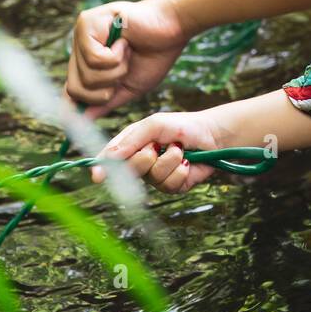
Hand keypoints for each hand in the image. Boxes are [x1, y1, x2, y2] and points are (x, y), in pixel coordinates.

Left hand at [64, 0, 186, 116]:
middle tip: (123, 72)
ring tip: (126, 53)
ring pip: (85, 75)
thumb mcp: (127, 87)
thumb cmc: (154, 54)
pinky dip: (115, 58)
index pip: (71, 92)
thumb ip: (104, 103)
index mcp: (86, 60)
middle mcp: (78, 46)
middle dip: (103, 91)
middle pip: (73, 89)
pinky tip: (124, 43)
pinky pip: (94, 59)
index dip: (80, 107)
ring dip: (114, 72)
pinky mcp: (87, 22)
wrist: (173, 27)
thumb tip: (81, 123)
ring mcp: (80, 32)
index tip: (85, 124)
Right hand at [94, 108, 222, 193]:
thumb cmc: (182, 125)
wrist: (212, 135)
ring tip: (179, 150)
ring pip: (152, 178)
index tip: (98, 175)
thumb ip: (132, 140)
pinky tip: (187, 162)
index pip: (111, 158)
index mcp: (132, 144)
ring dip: (169, 161)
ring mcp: (156, 176)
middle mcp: (141, 162)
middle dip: (144, 159)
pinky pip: (169, 185)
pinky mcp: (172, 186)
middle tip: (156, 147)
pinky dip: (180, 171)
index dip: (102, 167)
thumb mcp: (154, 125)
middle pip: (129, 171)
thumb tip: (109, 157)